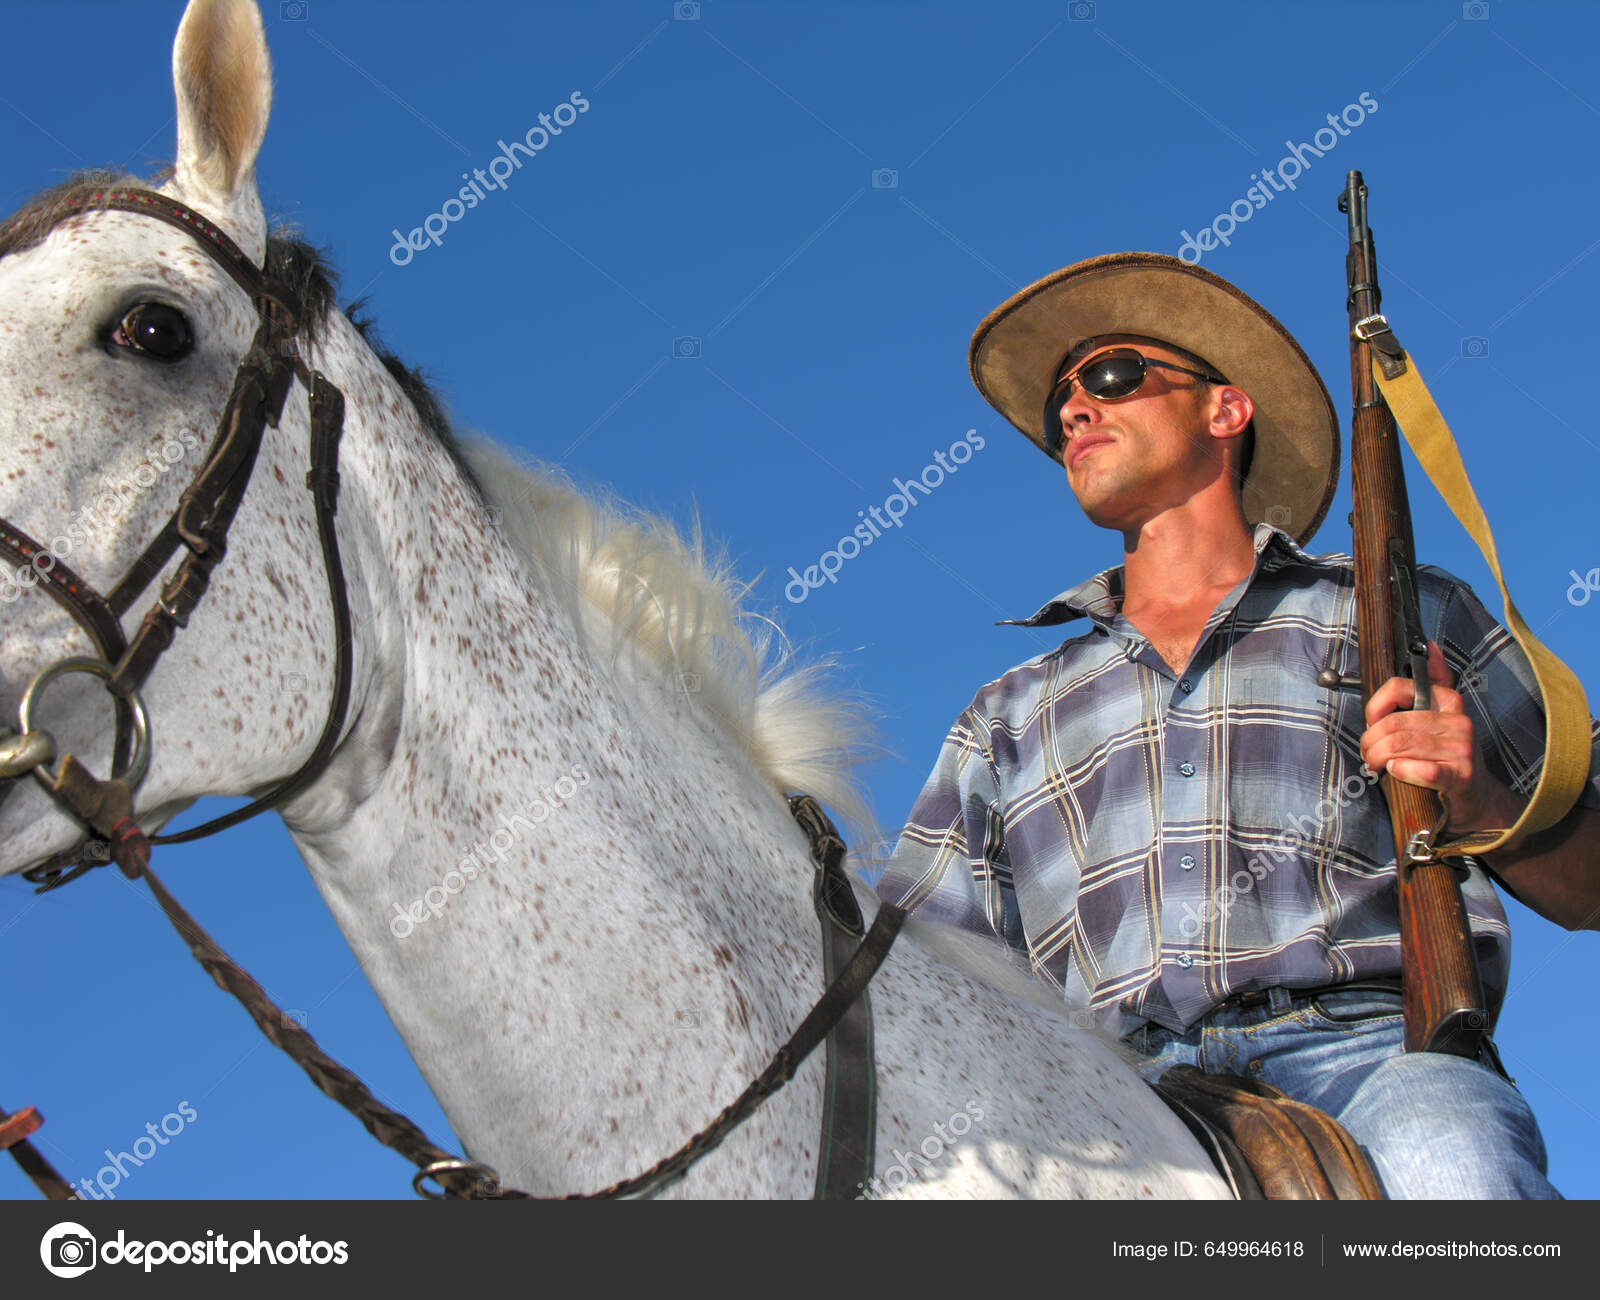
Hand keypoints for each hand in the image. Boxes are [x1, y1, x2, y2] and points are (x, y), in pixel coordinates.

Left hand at [1359, 641, 1519, 832]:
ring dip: (1379, 759)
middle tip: (1368, 754)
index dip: (1375, 706)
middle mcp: (1458, 721)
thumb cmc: (1448, 758)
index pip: (1399, 688)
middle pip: (1393, 724)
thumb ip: (1433, 682)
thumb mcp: (1440, 716)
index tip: (1371, 722)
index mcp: (1447, 702)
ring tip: (1376, 766)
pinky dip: (1401, 773)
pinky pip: (1421, 770)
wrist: (1476, 800)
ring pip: (1400, 746)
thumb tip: (1429, 646)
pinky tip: (1398, 774)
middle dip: (1371, 742)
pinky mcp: (1460, 775)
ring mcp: (1461, 748)